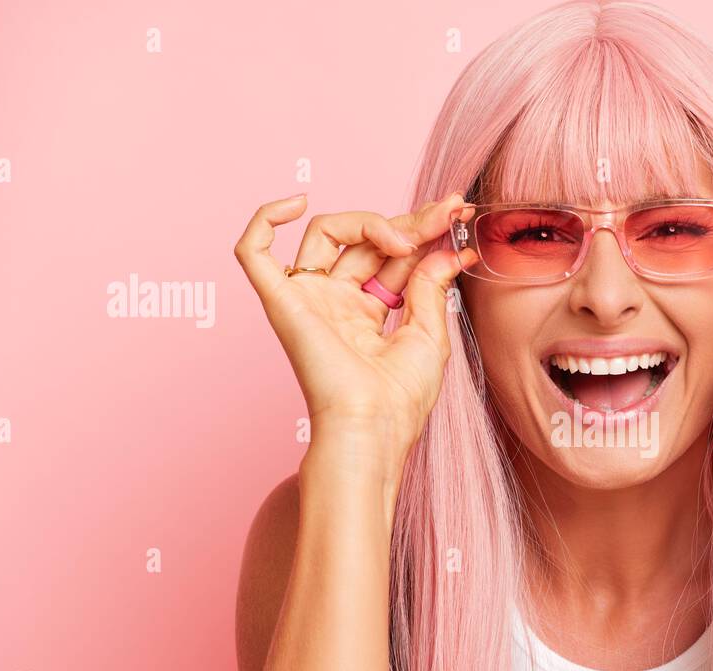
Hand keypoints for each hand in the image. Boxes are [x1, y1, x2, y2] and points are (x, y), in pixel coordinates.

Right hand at [233, 192, 479, 457]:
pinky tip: (294, 203)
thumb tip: (443, 250)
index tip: (459, 218)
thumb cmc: (401, 399)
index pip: (392, 256)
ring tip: (405, 238)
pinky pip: (253, 252)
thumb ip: (430, 286)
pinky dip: (263, 219)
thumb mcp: (430, 334)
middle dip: (409, 221)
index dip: (424, 234)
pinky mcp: (282, 302)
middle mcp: (335, 302)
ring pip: (326, 232)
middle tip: (447, 212)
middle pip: (365, 239)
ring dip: (370, 220)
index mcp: (367, 313)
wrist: (375, 425)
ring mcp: (308, 299)